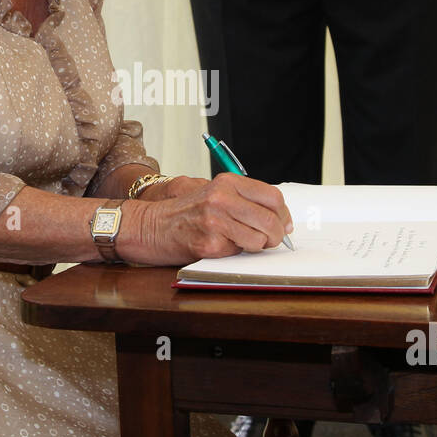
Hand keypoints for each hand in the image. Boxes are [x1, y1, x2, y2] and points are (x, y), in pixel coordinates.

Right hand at [121, 172, 293, 265]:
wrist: (152, 226)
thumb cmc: (185, 213)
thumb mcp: (215, 194)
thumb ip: (244, 200)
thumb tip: (280, 217)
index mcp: (227, 182)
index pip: (273, 197)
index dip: (284, 214)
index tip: (284, 224)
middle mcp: (222, 198)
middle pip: (270, 219)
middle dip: (276, 235)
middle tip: (272, 241)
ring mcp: (216, 221)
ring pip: (259, 240)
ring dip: (256, 246)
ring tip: (239, 242)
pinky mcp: (210, 243)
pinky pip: (239, 253)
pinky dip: (235, 254)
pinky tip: (220, 246)